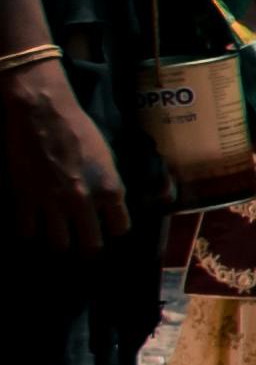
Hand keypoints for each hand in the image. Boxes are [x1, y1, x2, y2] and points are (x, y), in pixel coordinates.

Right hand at [6, 66, 126, 252]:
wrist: (44, 115)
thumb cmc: (80, 129)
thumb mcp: (108, 157)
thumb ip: (110, 183)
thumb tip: (114, 203)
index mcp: (109, 190)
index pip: (120, 227)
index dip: (114, 230)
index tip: (108, 229)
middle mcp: (83, 202)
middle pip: (90, 245)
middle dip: (89, 249)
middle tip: (83, 247)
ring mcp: (53, 203)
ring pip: (58, 244)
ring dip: (59, 242)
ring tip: (57, 238)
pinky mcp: (25, 199)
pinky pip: (25, 230)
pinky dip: (27, 233)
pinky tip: (30, 228)